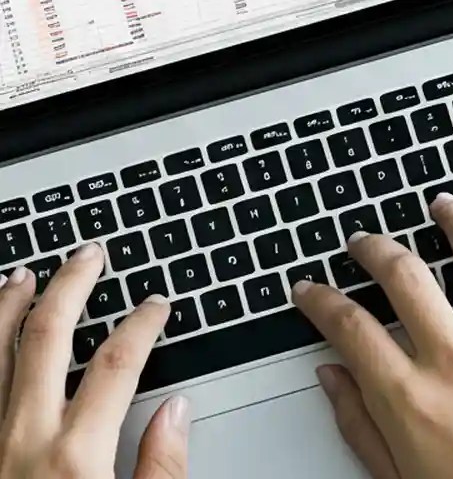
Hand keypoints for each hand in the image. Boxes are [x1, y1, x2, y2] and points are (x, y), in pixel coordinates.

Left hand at [0, 243, 189, 477]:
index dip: (140, 325)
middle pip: (47, 338)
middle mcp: (24, 439)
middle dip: (71, 286)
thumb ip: (161, 466)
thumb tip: (176, 412)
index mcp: (76, 456)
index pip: (115, 366)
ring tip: (25, 276)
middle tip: (89, 255)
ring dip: (8, 306)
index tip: (154, 306)